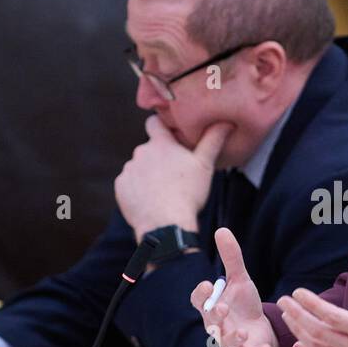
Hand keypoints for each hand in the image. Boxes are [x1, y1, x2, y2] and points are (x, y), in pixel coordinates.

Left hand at [115, 116, 232, 238]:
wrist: (164, 224)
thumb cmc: (188, 193)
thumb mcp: (205, 165)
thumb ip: (213, 140)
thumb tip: (226, 122)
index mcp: (161, 144)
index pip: (154, 122)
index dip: (160, 126)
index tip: (168, 135)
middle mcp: (141, 152)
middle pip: (149, 149)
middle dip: (158, 158)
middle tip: (174, 174)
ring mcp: (129, 170)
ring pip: (139, 168)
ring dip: (147, 174)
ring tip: (162, 191)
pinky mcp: (120, 187)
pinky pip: (129, 184)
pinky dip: (137, 189)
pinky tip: (150, 200)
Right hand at [190, 227, 278, 346]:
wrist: (260, 327)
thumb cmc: (244, 303)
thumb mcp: (240, 279)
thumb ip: (231, 258)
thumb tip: (221, 230)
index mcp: (211, 306)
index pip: (198, 300)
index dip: (200, 294)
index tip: (208, 284)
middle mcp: (217, 325)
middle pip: (210, 322)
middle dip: (214, 315)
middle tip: (222, 308)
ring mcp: (231, 339)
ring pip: (226, 342)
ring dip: (232, 338)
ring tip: (241, 331)